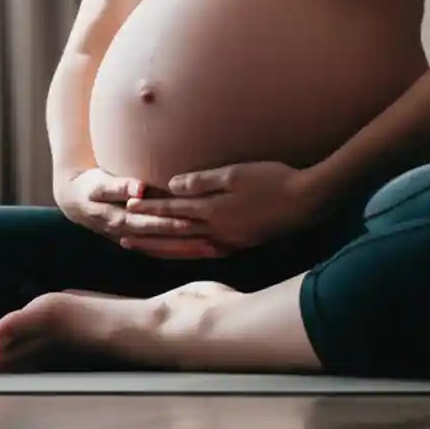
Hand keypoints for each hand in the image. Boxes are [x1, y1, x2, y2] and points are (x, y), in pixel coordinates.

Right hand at [54, 168, 217, 257]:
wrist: (77, 202)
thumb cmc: (91, 187)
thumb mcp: (99, 184)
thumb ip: (119, 185)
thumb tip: (139, 188)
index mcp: (120, 222)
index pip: (150, 226)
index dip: (170, 225)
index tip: (191, 223)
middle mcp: (130, 236)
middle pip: (163, 242)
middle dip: (187, 243)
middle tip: (213, 242)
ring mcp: (135, 242)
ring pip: (165, 249)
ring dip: (188, 251)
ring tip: (214, 250)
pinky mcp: (140, 242)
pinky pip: (163, 250)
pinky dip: (181, 252)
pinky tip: (201, 252)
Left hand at [124, 161, 320, 255]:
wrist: (307, 202)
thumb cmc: (273, 181)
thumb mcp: (235, 174)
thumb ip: (202, 182)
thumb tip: (173, 186)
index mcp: (213, 211)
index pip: (173, 210)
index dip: (150, 207)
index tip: (129, 206)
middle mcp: (216, 232)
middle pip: (174, 234)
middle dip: (147, 235)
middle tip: (122, 236)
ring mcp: (229, 242)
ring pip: (186, 248)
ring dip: (162, 249)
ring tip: (142, 249)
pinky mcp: (240, 245)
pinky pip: (204, 253)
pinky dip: (186, 254)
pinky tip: (180, 253)